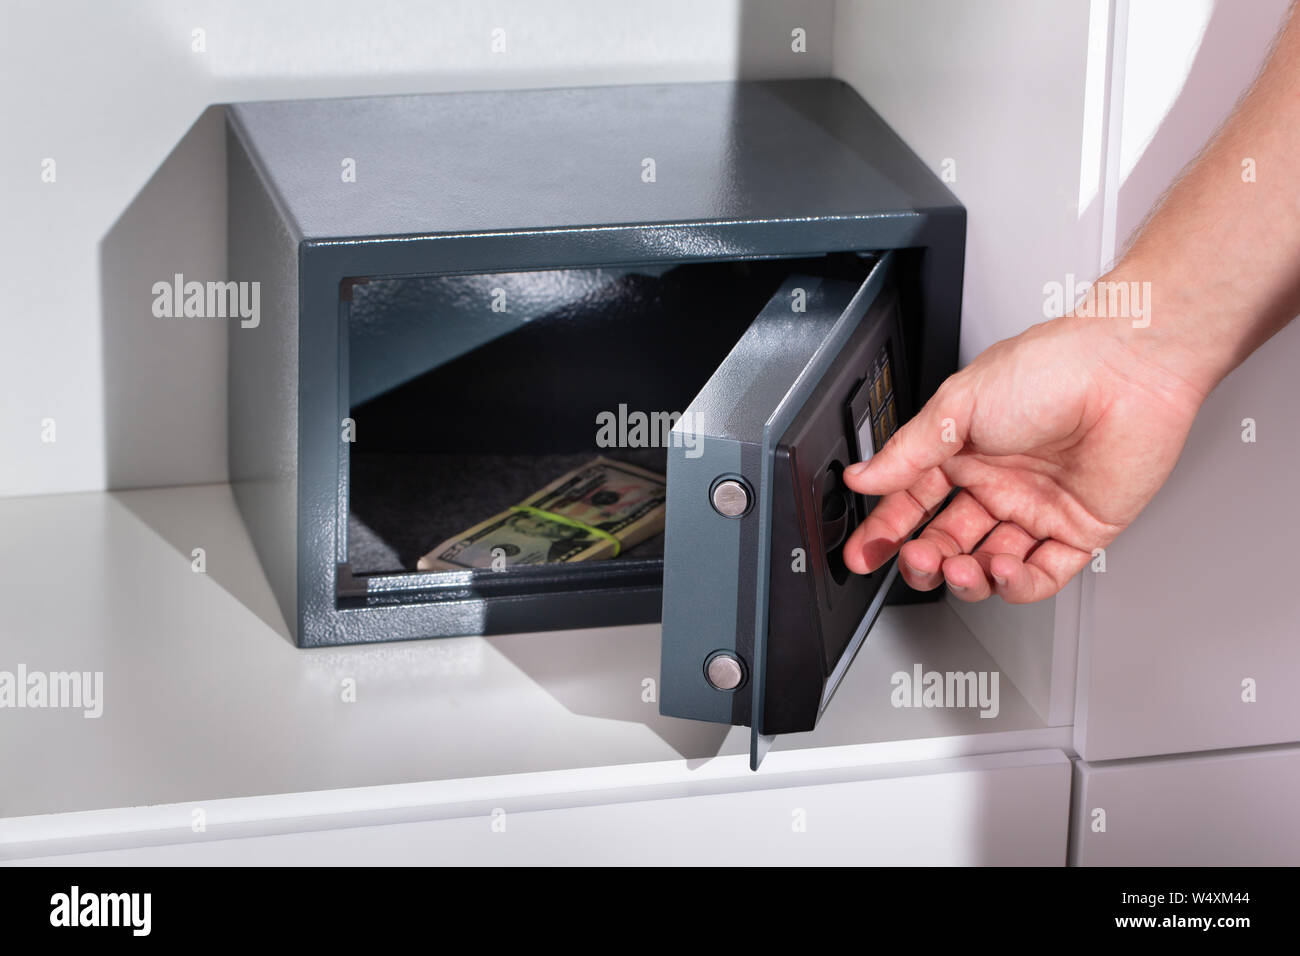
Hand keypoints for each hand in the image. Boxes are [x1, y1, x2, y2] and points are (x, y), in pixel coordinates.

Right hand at [842, 312, 1206, 602]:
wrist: (1126, 371)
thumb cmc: (1051, 368)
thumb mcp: (957, 406)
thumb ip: (906, 451)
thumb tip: (863, 477)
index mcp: (964, 450)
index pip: (913, 502)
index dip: (886, 531)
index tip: (863, 553)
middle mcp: (998, 481)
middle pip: (947, 541)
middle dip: (925, 559)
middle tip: (916, 559)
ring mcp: (1037, 507)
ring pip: (989, 564)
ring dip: (967, 576)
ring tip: (958, 566)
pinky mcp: (1079, 529)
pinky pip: (1043, 574)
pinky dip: (1017, 583)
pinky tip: (1002, 569)